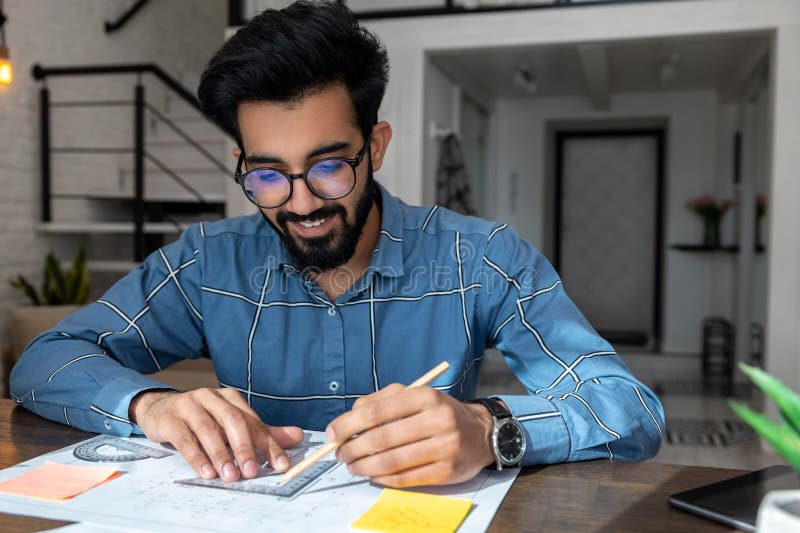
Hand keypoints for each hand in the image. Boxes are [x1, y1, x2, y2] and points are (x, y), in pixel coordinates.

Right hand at [129, 388, 303, 481]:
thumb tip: (297, 437)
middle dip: (245, 448)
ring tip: (230, 476)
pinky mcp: (171, 418)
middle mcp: (212, 397)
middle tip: (252, 472)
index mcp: (231, 398)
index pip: (255, 422)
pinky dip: (197, 457)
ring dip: (221, 455)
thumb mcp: (230, 424)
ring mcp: (190, 405)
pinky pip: (186, 438)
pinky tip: (206, 472)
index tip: (281, 465)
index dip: (269, 444)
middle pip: (234, 421)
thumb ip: (262, 432)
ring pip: (210, 430)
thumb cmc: (200, 418)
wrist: (158, 409)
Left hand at [328, 384, 495, 487]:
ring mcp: (444, 447)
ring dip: (363, 466)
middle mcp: (437, 420)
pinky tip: (373, 474)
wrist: (480, 432)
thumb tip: (349, 417)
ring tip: (352, 465)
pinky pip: (405, 478)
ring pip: (391, 461)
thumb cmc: (440, 413)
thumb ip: (381, 400)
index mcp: (425, 396)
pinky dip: (382, 478)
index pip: (376, 411)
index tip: (333, 433)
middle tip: (340, 453)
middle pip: (381, 438)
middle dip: (352, 448)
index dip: (348, 424)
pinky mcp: (446, 471)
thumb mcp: (415, 395)